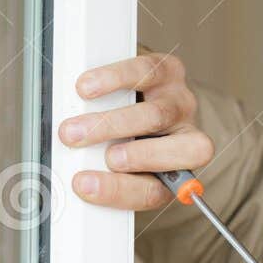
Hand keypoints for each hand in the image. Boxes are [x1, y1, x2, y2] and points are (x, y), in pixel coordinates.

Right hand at [59, 51, 213, 211]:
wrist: (152, 92)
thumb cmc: (136, 136)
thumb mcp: (125, 164)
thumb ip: (107, 174)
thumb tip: (76, 178)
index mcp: (176, 172)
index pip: (155, 191)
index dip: (120, 190)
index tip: (85, 184)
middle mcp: (187, 137)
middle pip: (177, 151)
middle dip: (137, 157)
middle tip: (105, 158)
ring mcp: (180, 102)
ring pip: (156, 115)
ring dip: (112, 124)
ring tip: (76, 129)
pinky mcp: (169, 71)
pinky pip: (147, 73)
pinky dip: (113, 80)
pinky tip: (87, 89)